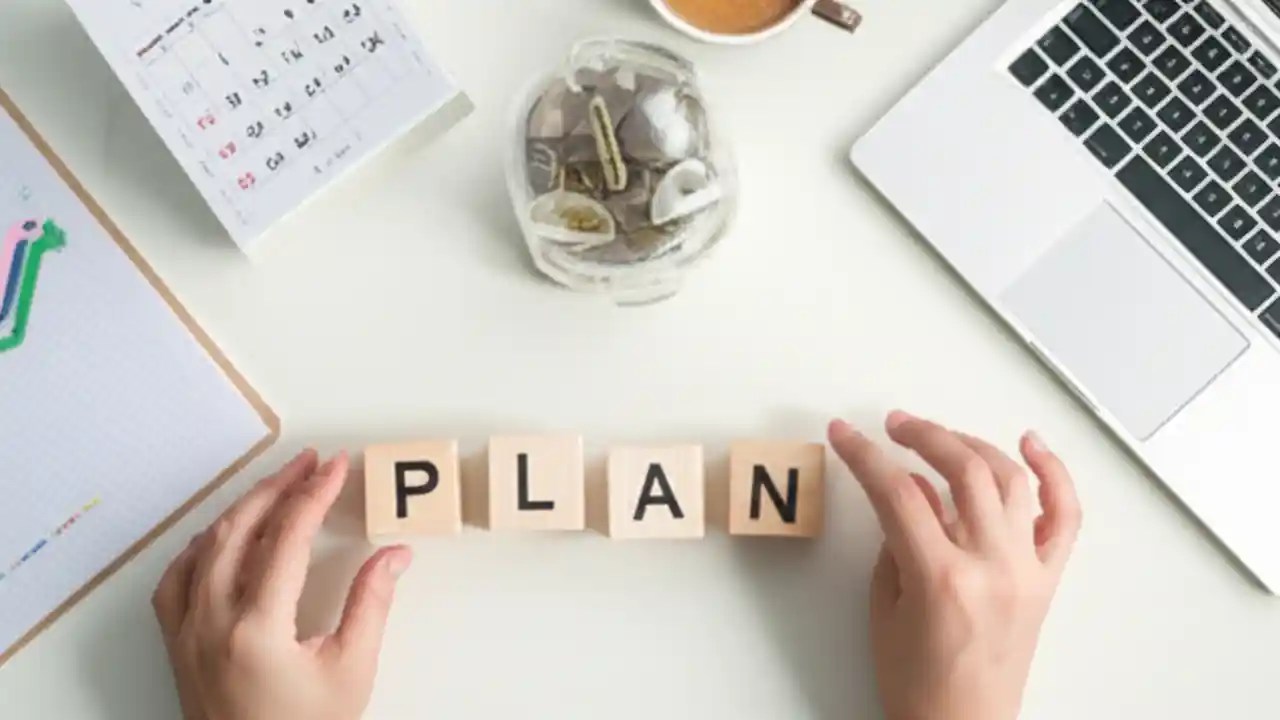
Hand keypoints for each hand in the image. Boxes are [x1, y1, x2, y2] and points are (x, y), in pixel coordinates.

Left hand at [151, 450, 412, 719]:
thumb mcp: (351, 671)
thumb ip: (372, 605)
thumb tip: (393, 555)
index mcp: (257, 628)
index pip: (288, 538)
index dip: (314, 495)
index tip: (334, 468)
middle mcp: (212, 623)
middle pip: (241, 529)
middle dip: (278, 487)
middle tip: (309, 463)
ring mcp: (187, 633)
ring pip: (205, 547)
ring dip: (242, 509)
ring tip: (275, 487)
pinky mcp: (177, 645)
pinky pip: (177, 579)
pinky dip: (201, 547)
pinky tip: (221, 536)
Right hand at [829, 411, 1080, 719]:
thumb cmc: (918, 684)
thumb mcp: (885, 608)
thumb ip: (894, 541)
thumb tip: (904, 488)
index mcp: (942, 580)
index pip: (899, 493)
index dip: (865, 456)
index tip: (846, 434)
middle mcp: (992, 568)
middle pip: (962, 471)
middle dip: (923, 435)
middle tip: (894, 426)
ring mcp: (1026, 571)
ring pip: (1011, 480)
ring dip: (973, 444)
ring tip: (942, 435)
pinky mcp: (1047, 580)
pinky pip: (1064, 516)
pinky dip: (1054, 474)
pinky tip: (1031, 444)